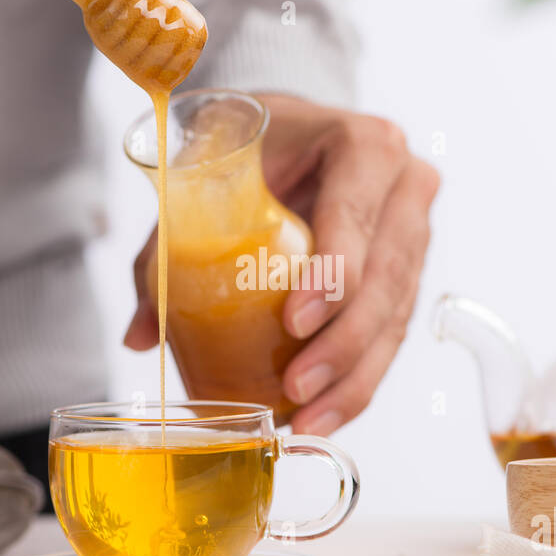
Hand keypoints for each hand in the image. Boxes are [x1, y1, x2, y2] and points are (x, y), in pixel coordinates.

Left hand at [124, 94, 439, 435]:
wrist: (290, 134)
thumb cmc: (251, 146)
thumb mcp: (204, 177)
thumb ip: (167, 248)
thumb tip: (139, 336)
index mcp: (365, 146)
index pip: (354, 216)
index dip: (333, 274)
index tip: (293, 322)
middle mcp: (404, 187)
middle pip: (385, 278)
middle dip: (342, 345)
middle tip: (295, 387)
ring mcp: (416, 232)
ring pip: (395, 316)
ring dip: (353, 377)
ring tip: (308, 421)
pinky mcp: (410, 273)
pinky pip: (392, 332)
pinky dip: (359, 379)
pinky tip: (326, 415)